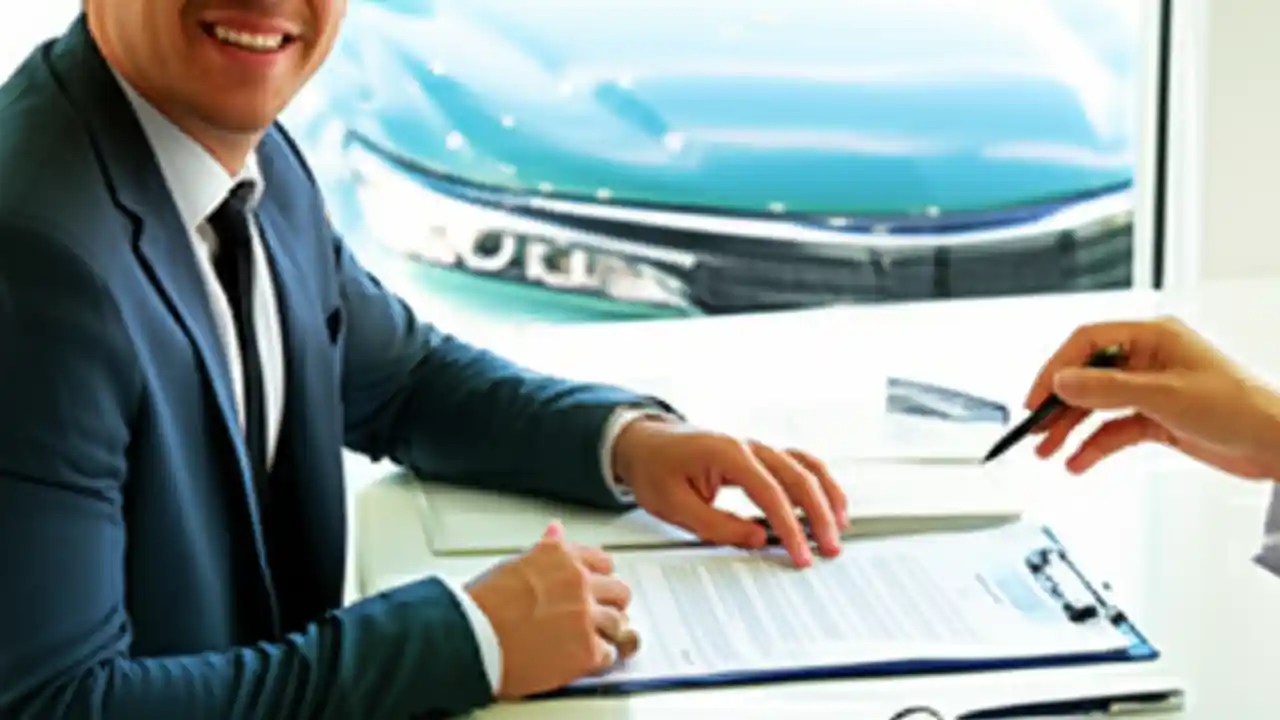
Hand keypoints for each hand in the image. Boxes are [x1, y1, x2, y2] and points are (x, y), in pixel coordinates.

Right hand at [464, 522, 636, 699]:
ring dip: (606, 631)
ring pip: (619, 623)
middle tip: (597, 614)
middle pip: (619, 591)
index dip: (600, 577)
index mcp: (562, 557)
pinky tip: (581, 657)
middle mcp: (579, 582)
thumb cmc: (483, 605)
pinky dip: (598, 658)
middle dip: (611, 603)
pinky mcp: (586, 651)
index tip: (596, 586)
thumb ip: (546, 551)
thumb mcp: (514, 563)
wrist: (472, 640)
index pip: (603, 562)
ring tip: (587, 639)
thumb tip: (556, 530)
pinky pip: (609, 654)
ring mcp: (586, 616)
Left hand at [612, 419, 847, 567]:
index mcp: (726, 454)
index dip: (790, 527)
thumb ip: (717, 525)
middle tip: (829, 548)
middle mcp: (747, 446)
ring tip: (839, 526)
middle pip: (797, 477)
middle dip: (818, 515)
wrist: (642, 442)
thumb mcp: (674, 506)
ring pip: (804, 465)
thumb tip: (757, 540)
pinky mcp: (756, 455)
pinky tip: (827, 501)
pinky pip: (796, 463)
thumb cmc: (653, 469)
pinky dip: (816, 481)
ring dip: (826, 495)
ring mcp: (755, 447)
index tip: (801, 553)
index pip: (770, 493)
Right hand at [1026, 316, 1279, 478]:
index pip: (1088, 343)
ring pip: (1096, 405)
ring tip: (1047, 450)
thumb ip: (1108, 388)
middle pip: (1087, 376)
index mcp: (1152, 336)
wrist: (1277, 446)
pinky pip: (1113, 428)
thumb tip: (1062, 381)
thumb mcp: (1165, 396)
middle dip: (1059, 405)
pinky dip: (1095, 445)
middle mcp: (1148, 359)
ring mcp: (1151, 388)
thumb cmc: (1239, 408)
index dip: (1057, 368)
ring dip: (1071, 428)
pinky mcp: (1157, 417)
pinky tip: (1079, 460)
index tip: (1038, 397)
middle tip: (1035, 429)